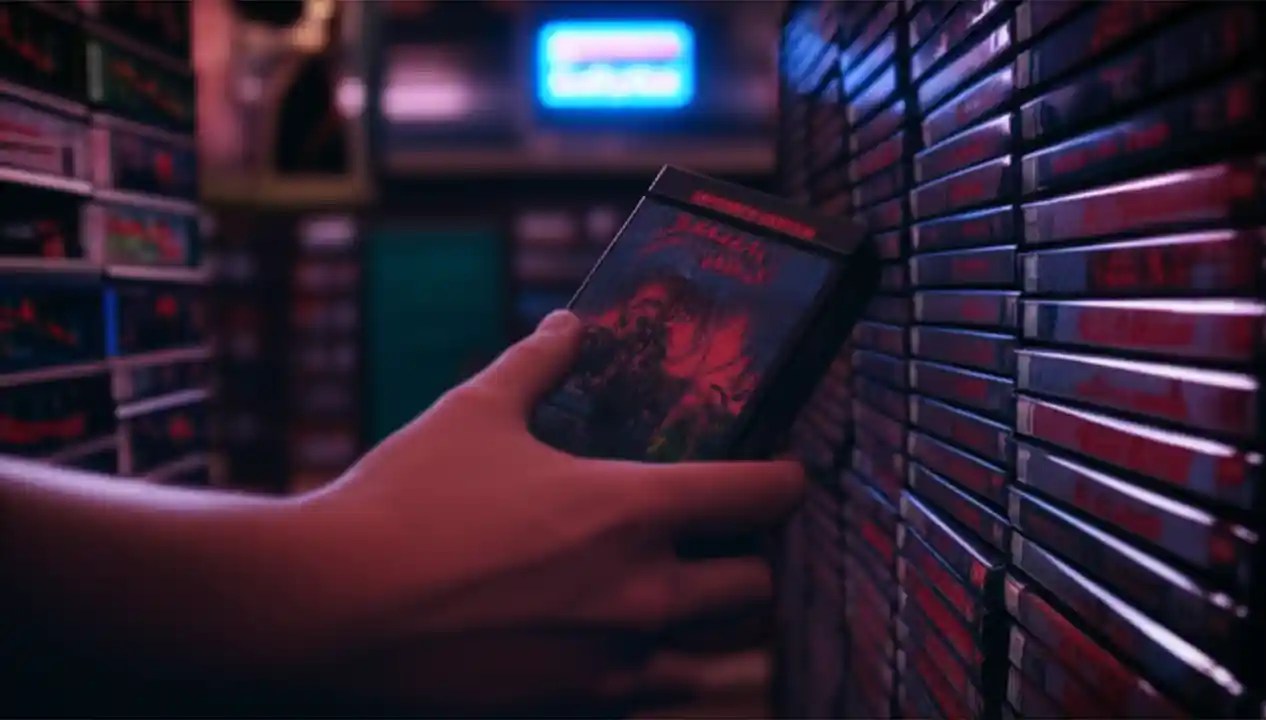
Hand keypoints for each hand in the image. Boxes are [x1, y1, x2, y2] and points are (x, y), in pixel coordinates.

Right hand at [291, 311, 805, 714]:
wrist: (329, 610)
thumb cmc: (406, 503)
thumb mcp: (475, 413)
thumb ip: (537, 364)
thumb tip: (568, 325)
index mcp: (633, 510)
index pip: (763, 496)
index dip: (785, 479)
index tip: (782, 474)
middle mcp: (643, 593)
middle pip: (757, 588)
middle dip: (750, 561)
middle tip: (722, 542)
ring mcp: (614, 664)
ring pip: (720, 660)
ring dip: (716, 629)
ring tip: (684, 602)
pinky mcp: (575, 712)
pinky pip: (653, 697)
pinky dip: (655, 672)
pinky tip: (616, 645)